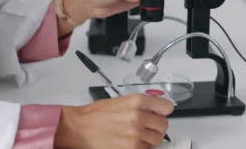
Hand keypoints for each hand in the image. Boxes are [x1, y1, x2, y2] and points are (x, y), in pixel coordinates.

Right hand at [54, 93, 173, 148]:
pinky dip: (140, 147)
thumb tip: (153, 108)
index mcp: (136, 101)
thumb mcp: (118, 101)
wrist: (79, 128)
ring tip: (136, 135)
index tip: (160, 114)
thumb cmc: (94, 115)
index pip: (166, 107)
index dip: (163, 111)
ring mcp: (135, 135)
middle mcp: (138, 117)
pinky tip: (130, 142)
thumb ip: (138, 104)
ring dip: (149, 138)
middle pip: (163, 125)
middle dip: (157, 127)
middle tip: (148, 127)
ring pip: (157, 140)